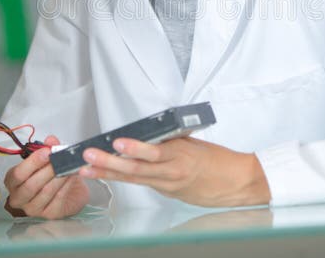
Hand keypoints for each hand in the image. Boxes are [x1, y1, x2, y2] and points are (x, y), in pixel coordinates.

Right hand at [4, 135, 89, 218]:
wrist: (70, 191)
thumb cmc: (52, 175)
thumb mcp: (49, 159)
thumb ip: (48, 148)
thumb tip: (51, 140)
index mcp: (14, 182)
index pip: (17, 174)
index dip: (32, 162)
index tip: (46, 152)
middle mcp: (19, 198)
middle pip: (30, 186)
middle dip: (47, 170)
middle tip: (59, 159)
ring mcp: (33, 208)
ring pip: (45, 192)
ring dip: (58, 177)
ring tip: (68, 165)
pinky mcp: (49, 214)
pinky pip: (58, 198)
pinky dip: (66, 185)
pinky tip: (72, 175)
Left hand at [78, 137, 270, 206]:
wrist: (237, 182)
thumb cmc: (218, 159)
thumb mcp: (193, 141)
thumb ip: (169, 139)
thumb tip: (145, 132)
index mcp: (182, 154)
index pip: (154, 151)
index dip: (134, 148)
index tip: (117, 142)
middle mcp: (173, 172)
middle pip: (137, 169)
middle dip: (110, 163)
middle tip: (89, 156)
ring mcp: (169, 185)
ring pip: (134, 179)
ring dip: (108, 174)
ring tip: (87, 169)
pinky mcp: (169, 192)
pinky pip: (142, 184)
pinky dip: (122, 180)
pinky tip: (105, 176)